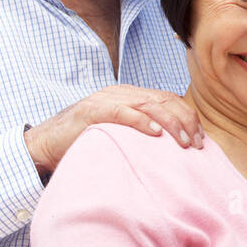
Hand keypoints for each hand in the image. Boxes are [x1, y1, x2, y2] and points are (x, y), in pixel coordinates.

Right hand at [24, 85, 201, 176]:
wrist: (45, 143)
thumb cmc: (85, 143)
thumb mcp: (119, 136)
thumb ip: (141, 136)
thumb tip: (171, 153)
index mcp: (130, 97)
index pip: (167, 100)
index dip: (187, 117)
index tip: (201, 139)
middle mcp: (121, 93)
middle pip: (163, 100)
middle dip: (185, 120)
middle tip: (197, 143)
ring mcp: (106, 99)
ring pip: (148, 104)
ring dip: (170, 123)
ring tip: (184, 141)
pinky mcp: (91, 111)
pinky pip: (121, 112)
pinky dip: (141, 121)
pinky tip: (155, 133)